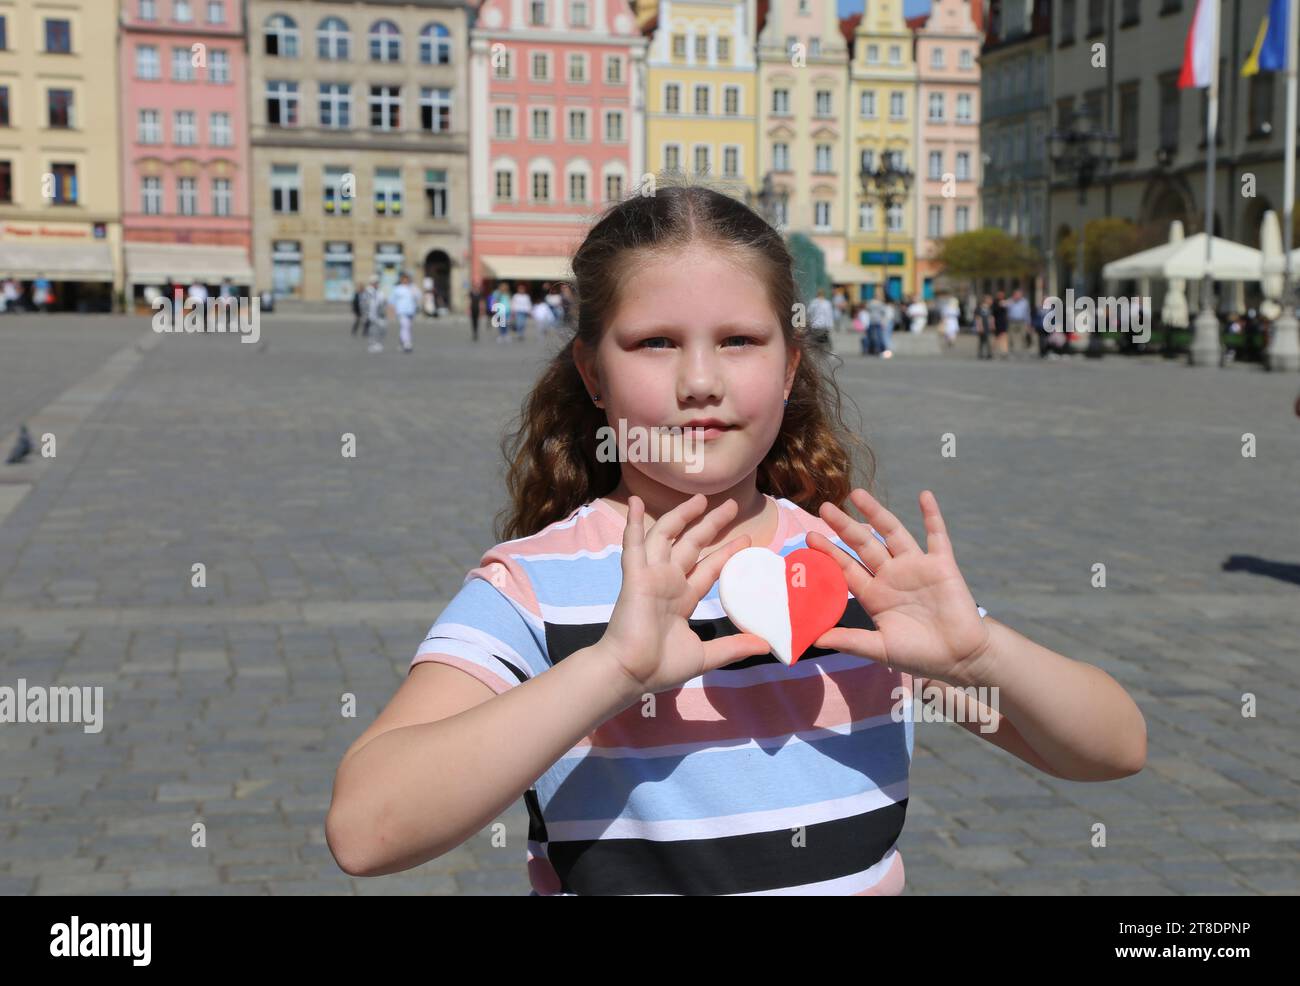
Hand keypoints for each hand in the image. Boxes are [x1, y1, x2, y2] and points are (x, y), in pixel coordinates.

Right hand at [599, 494, 769, 697]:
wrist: (631, 673)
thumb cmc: (661, 667)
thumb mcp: (705, 655)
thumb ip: (733, 647)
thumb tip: (766, 645)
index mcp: (682, 598)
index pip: (709, 568)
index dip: (726, 552)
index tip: (746, 539)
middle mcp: (668, 582)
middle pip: (692, 544)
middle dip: (711, 524)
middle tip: (731, 504)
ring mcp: (651, 576)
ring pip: (666, 536)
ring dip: (681, 515)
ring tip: (699, 498)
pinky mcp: (635, 577)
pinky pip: (633, 545)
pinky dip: (633, 523)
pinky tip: (635, 502)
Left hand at [806, 488, 990, 684]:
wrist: (960, 658)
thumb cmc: (919, 655)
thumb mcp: (880, 649)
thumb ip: (850, 641)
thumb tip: (814, 639)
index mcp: (874, 594)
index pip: (846, 567)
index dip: (829, 553)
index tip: (809, 537)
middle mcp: (892, 575)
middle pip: (864, 544)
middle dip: (844, 526)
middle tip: (825, 507)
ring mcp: (916, 567)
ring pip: (892, 532)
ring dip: (876, 512)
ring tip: (857, 493)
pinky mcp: (942, 564)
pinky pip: (937, 536)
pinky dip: (932, 515)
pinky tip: (924, 495)